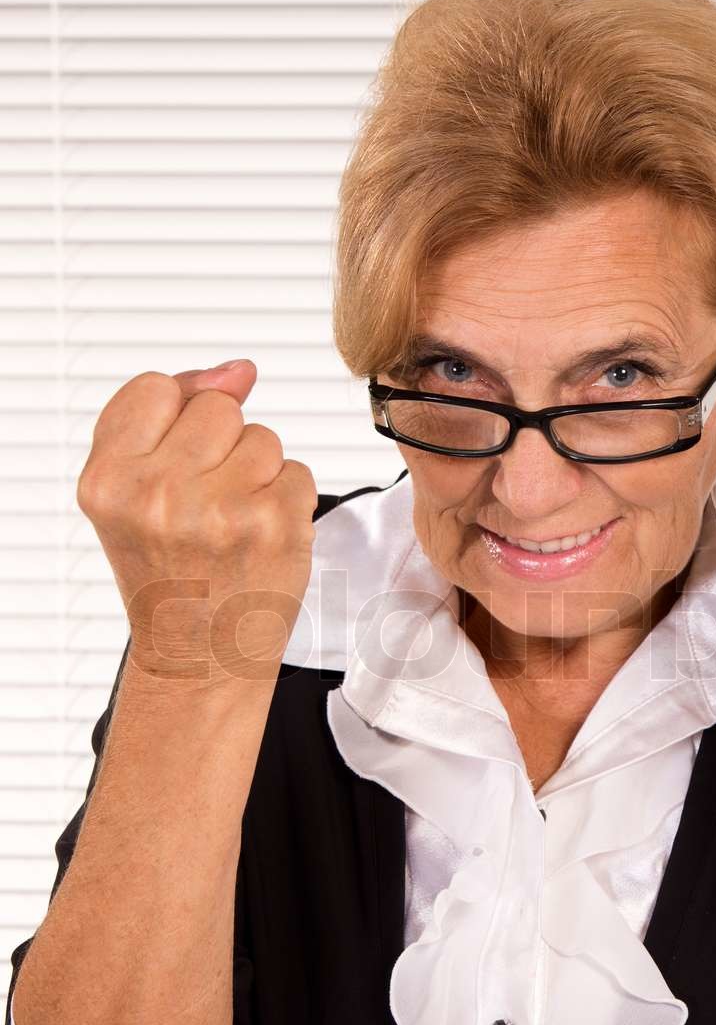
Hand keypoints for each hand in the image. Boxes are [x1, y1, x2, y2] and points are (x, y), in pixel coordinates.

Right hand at [76, 359, 318, 686]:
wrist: (198, 655)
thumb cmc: (167, 567)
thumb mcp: (132, 492)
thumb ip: (169, 415)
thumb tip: (241, 370)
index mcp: (108, 480)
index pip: (157, 388)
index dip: (174, 423)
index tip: (173, 472)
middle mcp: (158, 494)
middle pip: (219, 408)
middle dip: (220, 448)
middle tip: (204, 508)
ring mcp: (220, 510)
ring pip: (263, 437)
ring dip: (258, 473)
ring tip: (232, 524)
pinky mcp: (275, 525)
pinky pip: (298, 471)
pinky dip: (287, 501)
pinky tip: (260, 538)